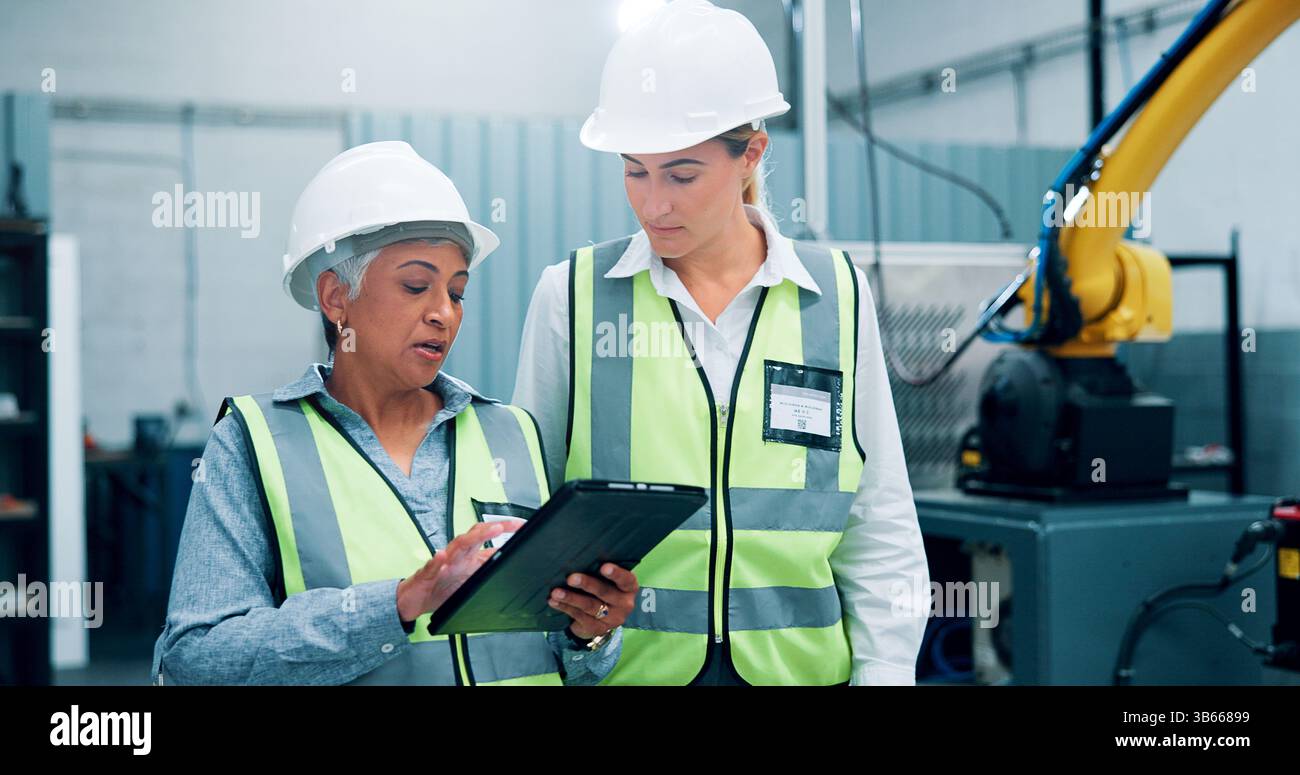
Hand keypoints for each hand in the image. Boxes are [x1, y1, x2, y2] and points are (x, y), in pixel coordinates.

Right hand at [396, 520, 523, 621]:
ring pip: (457, 546)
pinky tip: (441, 556)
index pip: (487, 536)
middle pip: (474, 536)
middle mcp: (457, 555)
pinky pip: (432, 567)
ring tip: (486, 532)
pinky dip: (436, 561)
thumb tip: (508, 558)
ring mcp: (442, 563)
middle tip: (504, 525)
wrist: (414, 600)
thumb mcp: (470, 577)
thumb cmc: (441, 586)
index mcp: (468, 555)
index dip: (504, 527)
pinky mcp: (427, 575)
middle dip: (490, 529)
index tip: (521, 524)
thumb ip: (486, 564)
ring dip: (472, 538)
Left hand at [549, 563, 637, 639]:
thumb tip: (579, 555)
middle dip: (587, 584)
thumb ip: (600, 571)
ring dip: (571, 598)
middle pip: (604, 593)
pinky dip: (565, 607)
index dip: (616, 574)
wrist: (602, 619)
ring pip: (589, 606)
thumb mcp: (608, 581)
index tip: (604, 567)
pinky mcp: (597, 628)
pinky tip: (554, 601)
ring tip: (556, 592)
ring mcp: (611, 619)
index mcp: (629, 588)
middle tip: (571, 578)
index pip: (625, 580)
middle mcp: (624, 604)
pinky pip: (579, 616)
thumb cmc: (604, 589)